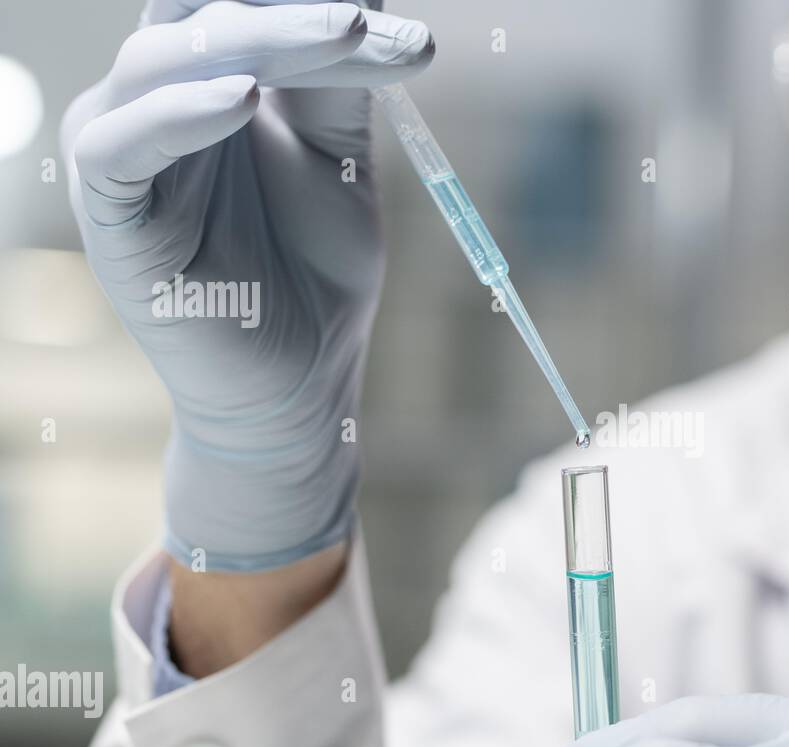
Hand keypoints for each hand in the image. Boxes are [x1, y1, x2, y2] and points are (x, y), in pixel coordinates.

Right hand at [62, 1, 433, 570]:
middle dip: (291, 6)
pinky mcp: (111, 213)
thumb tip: (361, 0)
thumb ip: (336, 85)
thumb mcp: (342, 164)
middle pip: (204, 13)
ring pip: (169, 60)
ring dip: (263, 39)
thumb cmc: (317, 275)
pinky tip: (243, 100)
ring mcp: (127, 151)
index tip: (396, 13)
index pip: (241, 2)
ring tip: (345, 32)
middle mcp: (157, 101)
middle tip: (371, 13)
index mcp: (209, 81)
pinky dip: (181, 114)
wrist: (300, 385)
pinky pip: (127, 144)